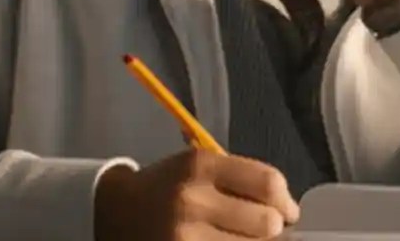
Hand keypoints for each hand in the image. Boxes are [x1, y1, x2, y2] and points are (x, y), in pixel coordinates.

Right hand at [94, 150, 298, 240]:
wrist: (110, 213)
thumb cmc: (167, 188)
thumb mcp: (198, 168)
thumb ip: (241, 180)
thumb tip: (289, 212)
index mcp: (200, 166)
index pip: (267, 182)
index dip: (286, 201)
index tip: (289, 212)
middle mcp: (191, 200)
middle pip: (266, 222)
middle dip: (273, 229)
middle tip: (266, 230)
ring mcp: (182, 236)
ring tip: (244, 238)